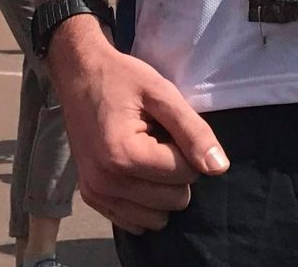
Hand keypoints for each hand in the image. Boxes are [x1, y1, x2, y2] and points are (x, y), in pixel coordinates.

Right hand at [52, 18, 227, 231]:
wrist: (78, 73)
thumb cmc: (121, 78)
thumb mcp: (162, 93)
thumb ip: (193, 131)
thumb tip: (219, 168)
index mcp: (124, 155)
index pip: (186, 174)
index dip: (187, 150)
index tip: (167, 128)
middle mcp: (106, 183)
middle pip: (174, 200)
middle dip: (176, 172)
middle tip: (157, 141)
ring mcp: (96, 194)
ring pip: (157, 219)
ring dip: (161, 191)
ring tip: (145, 156)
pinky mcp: (91, 198)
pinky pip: (135, 223)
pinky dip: (144, 204)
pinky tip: (136, 174)